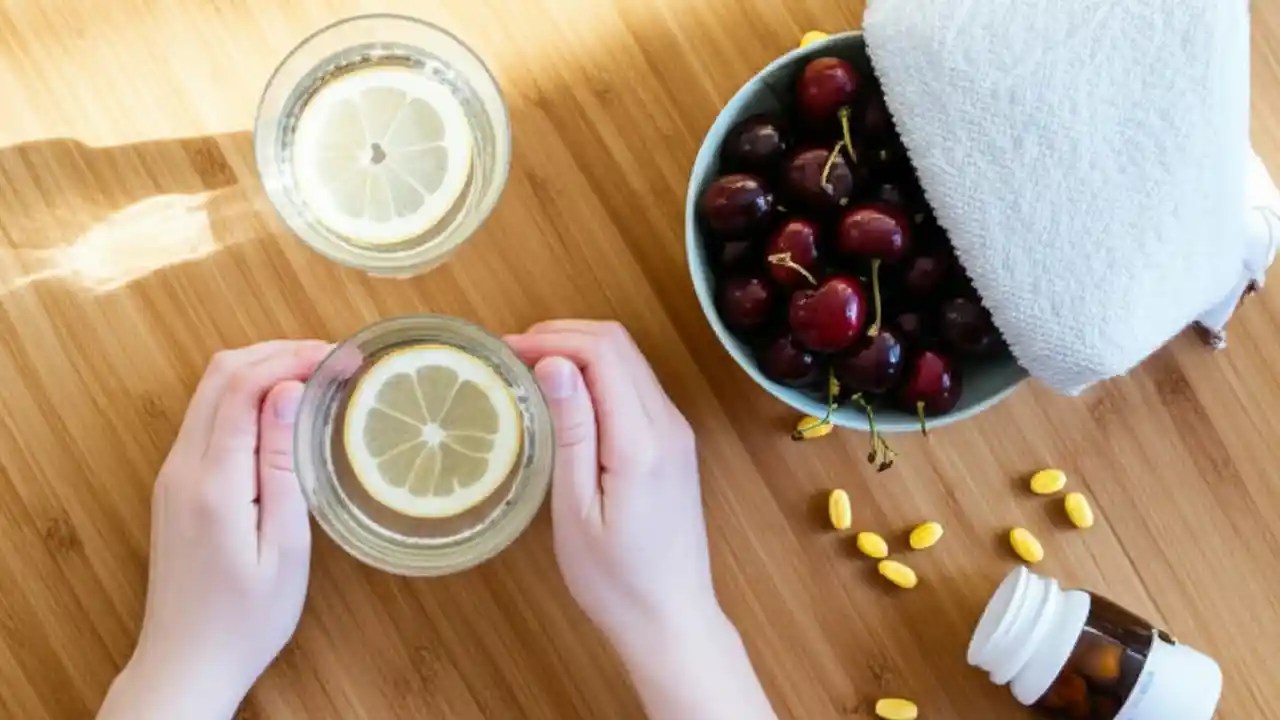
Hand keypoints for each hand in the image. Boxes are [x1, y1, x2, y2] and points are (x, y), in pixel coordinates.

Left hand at [99, 340, 330, 719]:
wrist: (186, 664)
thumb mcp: (284, 546)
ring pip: (209, 391)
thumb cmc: (247, 619)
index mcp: (212, 482)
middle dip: (277, 352)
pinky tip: (282, 408)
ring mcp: (171, 475)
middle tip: (333, 357)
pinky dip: (244, 395)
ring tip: (314, 373)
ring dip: (260, 368)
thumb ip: (281, 464)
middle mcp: (181, 468)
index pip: (245, 387)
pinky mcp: (174, 486)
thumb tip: (287, 392)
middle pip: (220, 375)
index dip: (293, 358)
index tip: (342, 357)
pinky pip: (205, 417)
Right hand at [506, 321, 773, 719]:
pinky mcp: (675, 444)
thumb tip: (555, 363)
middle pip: (621, 346)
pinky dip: (599, 374)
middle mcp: (670, 425)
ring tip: (531, 368)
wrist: (671, 619)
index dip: (553, 338)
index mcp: (643, 441)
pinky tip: (565, 394)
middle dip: (564, 335)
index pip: (605, 353)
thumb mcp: (576, 509)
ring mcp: (677, 432)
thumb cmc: (614, 580)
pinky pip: (637, 387)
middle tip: (513, 354)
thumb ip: (571, 430)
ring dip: (582, 351)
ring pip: (631, 362)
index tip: (507, 351)